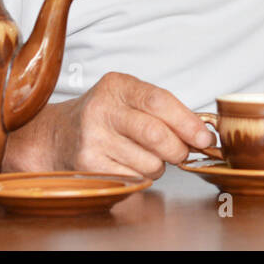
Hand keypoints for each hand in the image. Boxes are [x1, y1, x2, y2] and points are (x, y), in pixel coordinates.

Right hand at [3, 72, 215, 177]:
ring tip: (147, 156)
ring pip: (148, 162)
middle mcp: (100, 110)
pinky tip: (129, 164)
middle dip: (178, 148)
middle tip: (183, 153)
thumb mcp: (130, 99)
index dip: (187, 121)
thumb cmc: (106, 116)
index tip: (205, 137)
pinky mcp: (88, 166)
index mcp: (116, 86)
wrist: (58, 136)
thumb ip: (165, 110)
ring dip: (159, 165)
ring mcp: (92, 139)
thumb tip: (204, 133)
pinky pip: (134, 178)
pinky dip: (142, 176)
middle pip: (155, 134)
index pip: (159, 101)